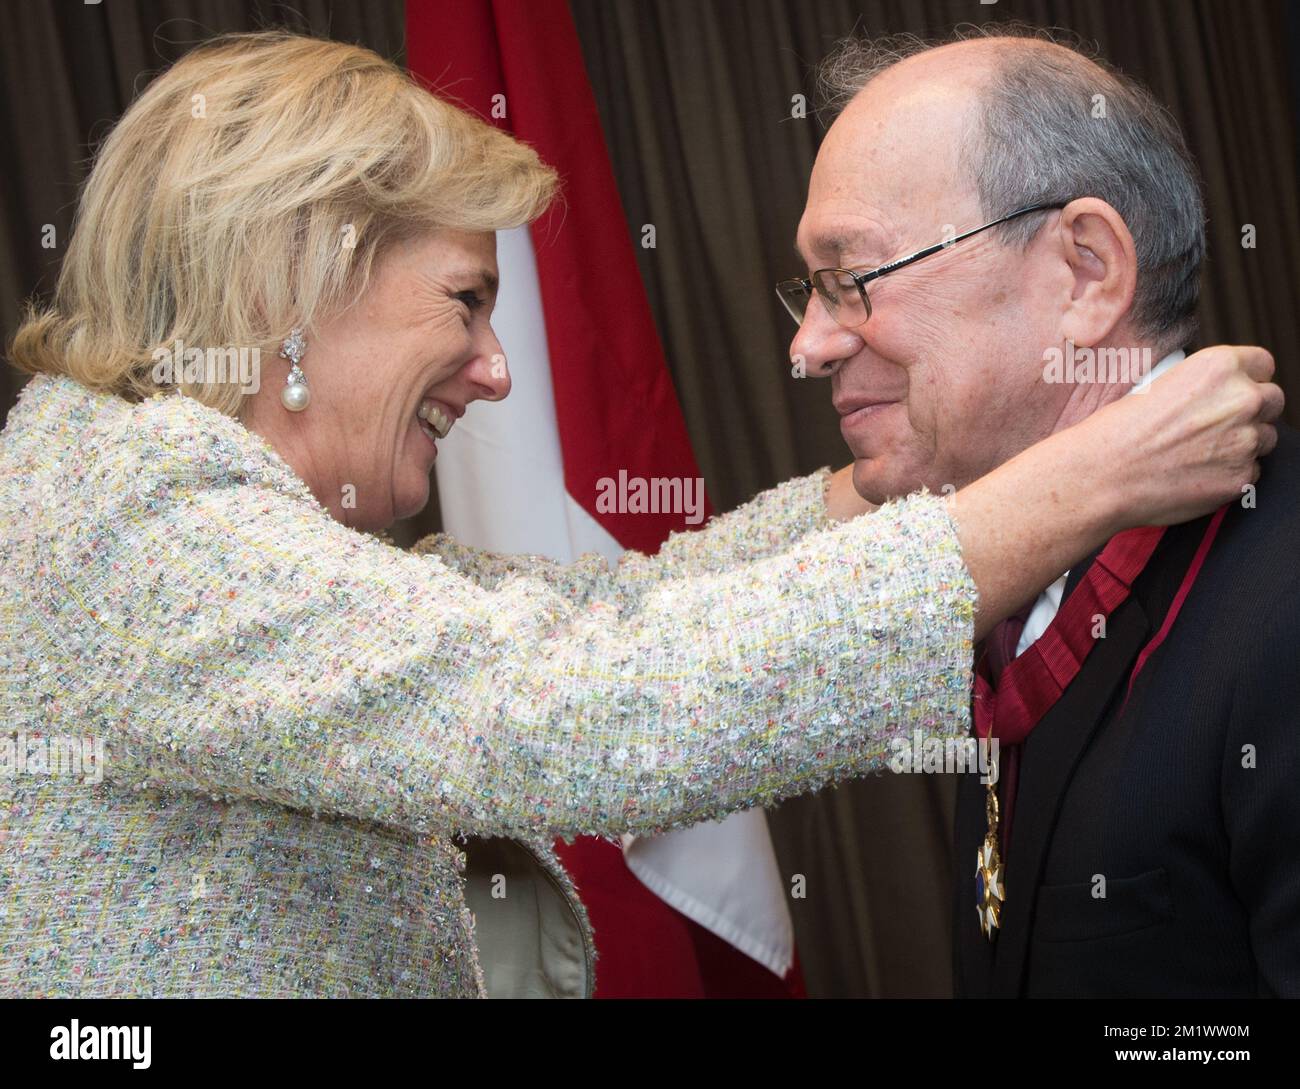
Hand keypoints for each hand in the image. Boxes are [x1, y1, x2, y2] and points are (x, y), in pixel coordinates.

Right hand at [1092, 345, 1282, 528]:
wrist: (1101, 475)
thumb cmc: (1117, 431)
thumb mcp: (1159, 385)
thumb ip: (1203, 385)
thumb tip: (1220, 395)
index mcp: (1220, 367)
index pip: (1263, 364)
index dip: (1248, 379)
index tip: (1236, 390)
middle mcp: (1242, 399)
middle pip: (1272, 400)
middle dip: (1251, 411)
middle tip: (1217, 425)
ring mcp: (1246, 441)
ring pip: (1264, 438)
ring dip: (1241, 444)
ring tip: (1198, 452)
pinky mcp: (1241, 478)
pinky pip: (1250, 472)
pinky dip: (1229, 474)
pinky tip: (1195, 473)